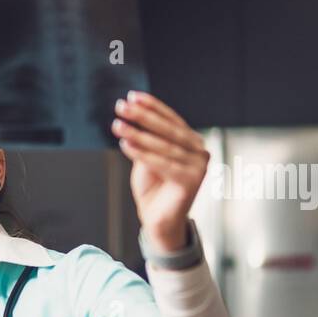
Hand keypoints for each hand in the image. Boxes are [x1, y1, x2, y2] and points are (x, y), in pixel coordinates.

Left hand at [113, 90, 210, 251]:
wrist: (157, 220)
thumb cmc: (152, 188)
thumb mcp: (146, 157)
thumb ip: (146, 138)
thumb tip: (134, 113)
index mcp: (191, 141)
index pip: (171, 119)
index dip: (152, 107)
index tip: (132, 96)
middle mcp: (199, 151)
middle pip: (168, 130)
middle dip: (143, 117)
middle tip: (121, 106)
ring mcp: (199, 166)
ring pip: (164, 146)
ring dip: (138, 135)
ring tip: (118, 125)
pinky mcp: (193, 180)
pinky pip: (163, 163)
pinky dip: (142, 154)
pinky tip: (125, 144)